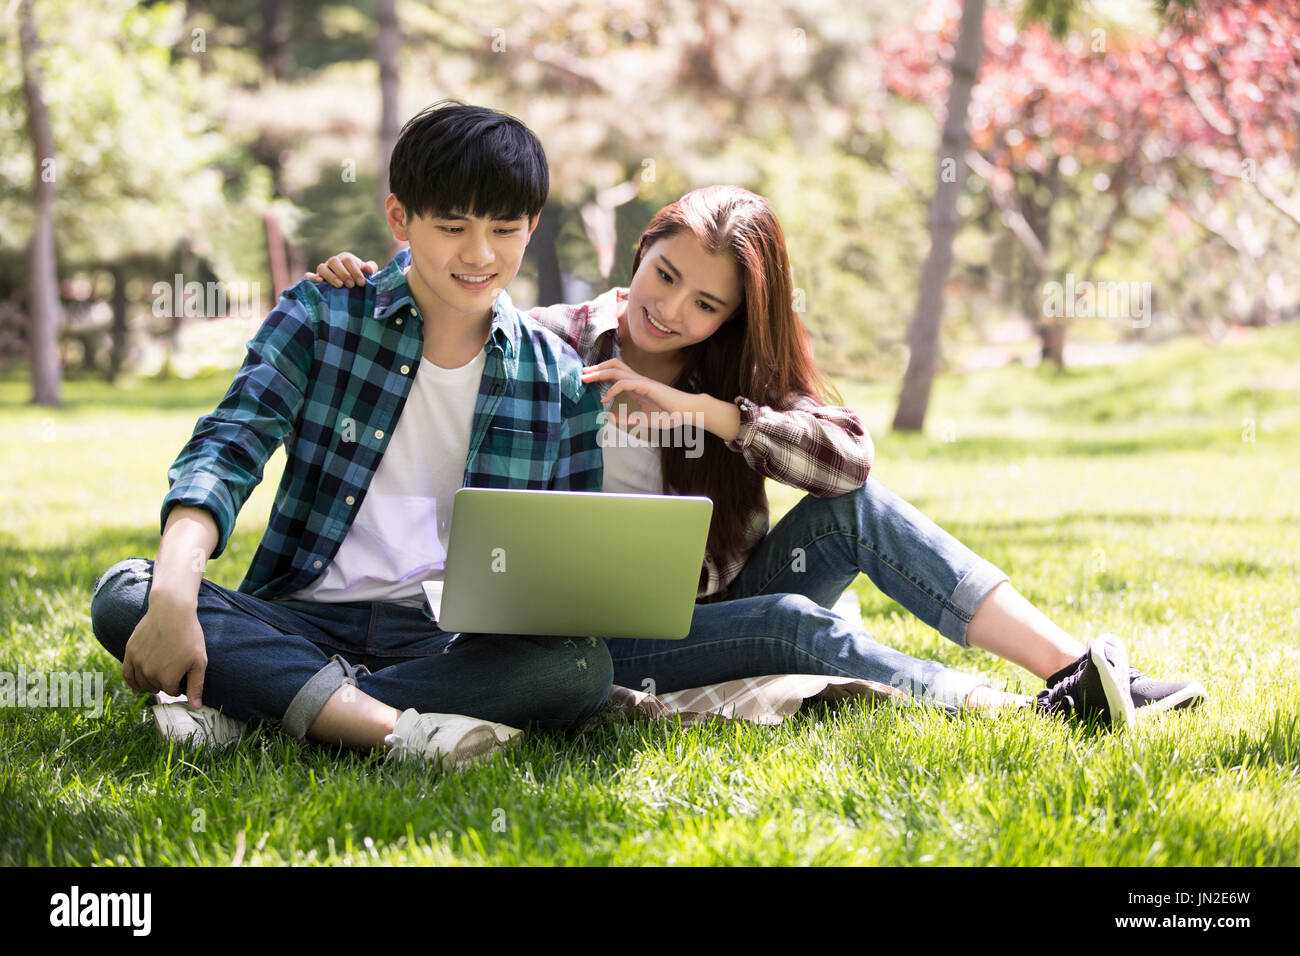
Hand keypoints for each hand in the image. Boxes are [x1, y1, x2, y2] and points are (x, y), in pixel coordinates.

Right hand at [121, 593, 207, 708]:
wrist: (171, 610)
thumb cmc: (189, 635)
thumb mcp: (199, 661)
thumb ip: (196, 686)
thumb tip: (196, 708)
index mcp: (168, 678)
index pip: (173, 692)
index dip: (180, 684)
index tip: (185, 674)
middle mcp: (149, 673)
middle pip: (157, 687)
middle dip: (166, 682)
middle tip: (174, 668)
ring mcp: (137, 662)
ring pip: (142, 683)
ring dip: (151, 682)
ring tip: (160, 673)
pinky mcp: (130, 652)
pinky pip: (126, 674)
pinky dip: (132, 682)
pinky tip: (137, 686)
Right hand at [306, 252, 377, 287]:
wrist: (350, 287)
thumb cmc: (358, 279)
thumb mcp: (366, 274)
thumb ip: (370, 269)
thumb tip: (369, 269)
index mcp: (345, 259)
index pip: (348, 260)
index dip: (355, 271)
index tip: (361, 283)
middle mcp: (333, 262)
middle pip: (334, 261)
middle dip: (343, 273)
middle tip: (351, 285)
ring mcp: (324, 270)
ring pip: (322, 267)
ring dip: (330, 276)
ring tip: (339, 286)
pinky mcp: (316, 278)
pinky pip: (309, 276)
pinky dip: (312, 278)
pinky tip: (319, 282)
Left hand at [581, 358, 694, 418]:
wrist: (687, 413)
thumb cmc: (669, 415)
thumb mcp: (642, 419)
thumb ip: (626, 418)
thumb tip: (609, 418)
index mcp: (636, 386)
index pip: (615, 373)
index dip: (600, 373)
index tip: (586, 377)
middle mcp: (637, 380)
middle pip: (613, 366)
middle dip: (596, 368)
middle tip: (581, 373)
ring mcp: (642, 382)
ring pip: (616, 370)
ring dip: (599, 373)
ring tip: (586, 379)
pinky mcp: (647, 386)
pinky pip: (625, 383)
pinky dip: (612, 389)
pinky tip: (604, 399)